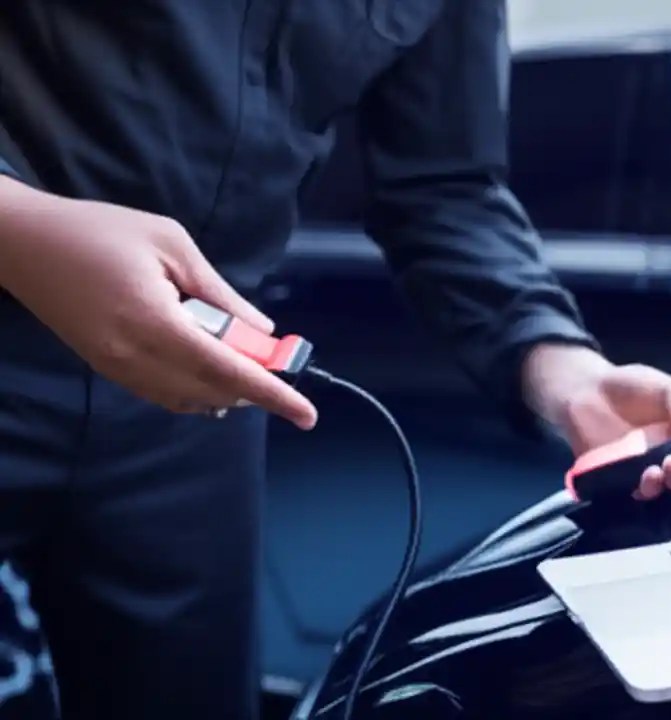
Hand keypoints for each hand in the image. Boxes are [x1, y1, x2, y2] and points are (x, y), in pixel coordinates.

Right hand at [0, 177, 316, 428]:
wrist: (24, 244)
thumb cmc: (100, 231)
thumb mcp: (172, 245)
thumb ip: (220, 293)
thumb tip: (261, 330)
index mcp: (154, 323)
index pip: (226, 371)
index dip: (271, 394)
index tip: (307, 414)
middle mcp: (134, 357)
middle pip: (211, 391)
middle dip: (254, 387)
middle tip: (280, 365)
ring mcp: (116, 368)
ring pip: (187, 399)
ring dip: (226, 388)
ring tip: (250, 362)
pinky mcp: (106, 368)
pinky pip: (163, 393)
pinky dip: (197, 387)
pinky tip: (212, 366)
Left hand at [524, 345, 670, 499]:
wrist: (584, 393)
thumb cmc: (629, 386)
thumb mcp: (662, 386)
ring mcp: (651, 470)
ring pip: (670, 487)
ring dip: (670, 483)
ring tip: (660, 470)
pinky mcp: (626, 480)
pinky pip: (640, 493)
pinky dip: (645, 491)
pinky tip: (643, 480)